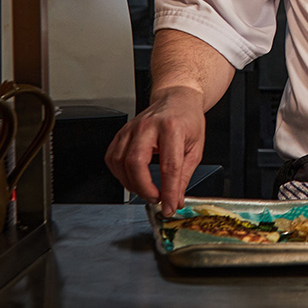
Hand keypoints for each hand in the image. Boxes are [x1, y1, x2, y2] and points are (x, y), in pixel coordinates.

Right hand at [105, 87, 208, 215]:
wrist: (176, 100)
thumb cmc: (187, 120)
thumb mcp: (195, 148)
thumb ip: (184, 176)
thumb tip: (174, 200)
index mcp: (172, 128)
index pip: (168, 166)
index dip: (168, 191)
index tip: (168, 207)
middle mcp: (148, 126)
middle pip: (136, 163)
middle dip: (144, 188)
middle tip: (156, 198)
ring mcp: (131, 128)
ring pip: (120, 162)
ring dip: (131, 184)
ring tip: (147, 190)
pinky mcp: (121, 132)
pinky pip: (112, 158)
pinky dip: (120, 174)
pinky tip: (133, 178)